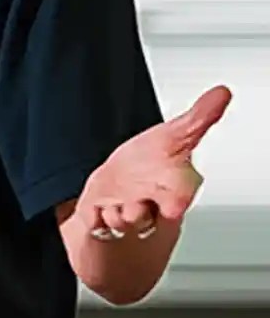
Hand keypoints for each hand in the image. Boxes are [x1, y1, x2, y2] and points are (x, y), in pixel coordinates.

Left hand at [77, 85, 231, 240]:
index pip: (179, 196)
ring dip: (117, 218)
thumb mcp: (175, 136)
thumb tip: (222, 92)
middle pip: (147, 216)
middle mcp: (148, 205)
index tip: (173, 204)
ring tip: (115, 210)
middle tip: (135, 209)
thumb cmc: (152, 163)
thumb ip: (199, 117)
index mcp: (171, 188)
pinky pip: (96, 224)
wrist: (125, 185)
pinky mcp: (100, 219)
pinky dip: (94, 220)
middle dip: (140, 214)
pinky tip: (95, 213)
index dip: (177, 199)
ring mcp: (124, 214)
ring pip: (121, 222)